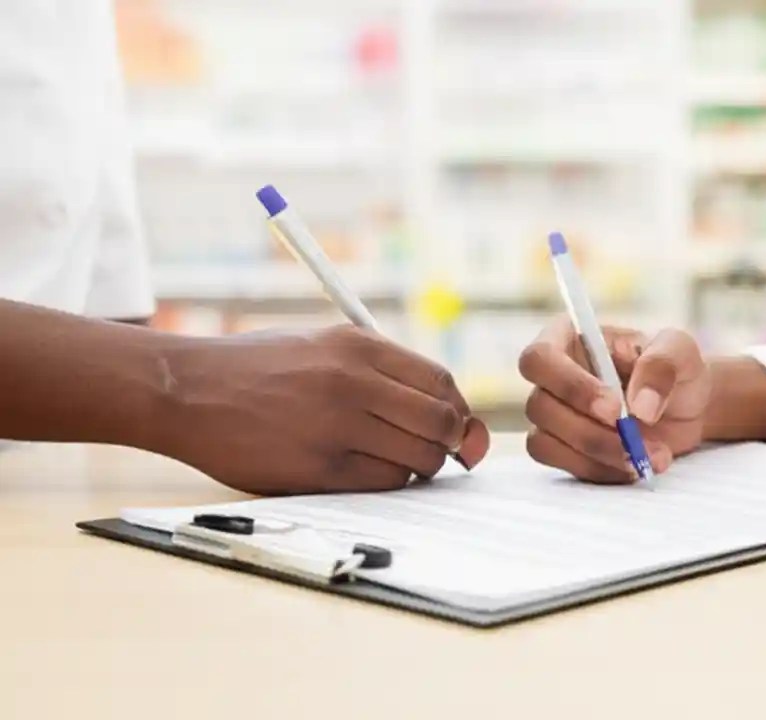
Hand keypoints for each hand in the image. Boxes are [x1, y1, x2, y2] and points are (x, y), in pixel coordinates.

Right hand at [156, 326, 489, 494]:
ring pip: (419, 457)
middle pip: (440, 421)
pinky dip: (389, 482)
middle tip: (431, 450)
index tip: (451, 424)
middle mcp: (354, 381)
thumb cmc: (258, 369)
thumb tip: (449, 412)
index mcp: (358, 345)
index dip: (455, 408)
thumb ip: (381, 371)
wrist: (185, 390)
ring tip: (393, 460)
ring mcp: (337, 426)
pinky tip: (367, 472)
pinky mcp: (318, 467)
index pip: (441, 382)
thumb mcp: (321, 345)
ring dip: (419, 466)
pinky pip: (384, 482)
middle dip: (446, 442)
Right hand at [518, 317, 711, 483]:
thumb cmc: (677, 368)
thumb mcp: (679, 351)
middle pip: (540, 406)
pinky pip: (565, 467)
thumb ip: (661, 366)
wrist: (689, 407)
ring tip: (646, 457)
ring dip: (598, 456)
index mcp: (569, 338)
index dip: (571, 386)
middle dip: (590, 432)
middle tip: (636, 442)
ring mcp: (554, 415)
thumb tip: (640, 408)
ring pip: (546, 443)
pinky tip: (635, 467)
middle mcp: (553, 376)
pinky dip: (601, 471)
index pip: (540, 357)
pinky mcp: (564, 449)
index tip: (614, 408)